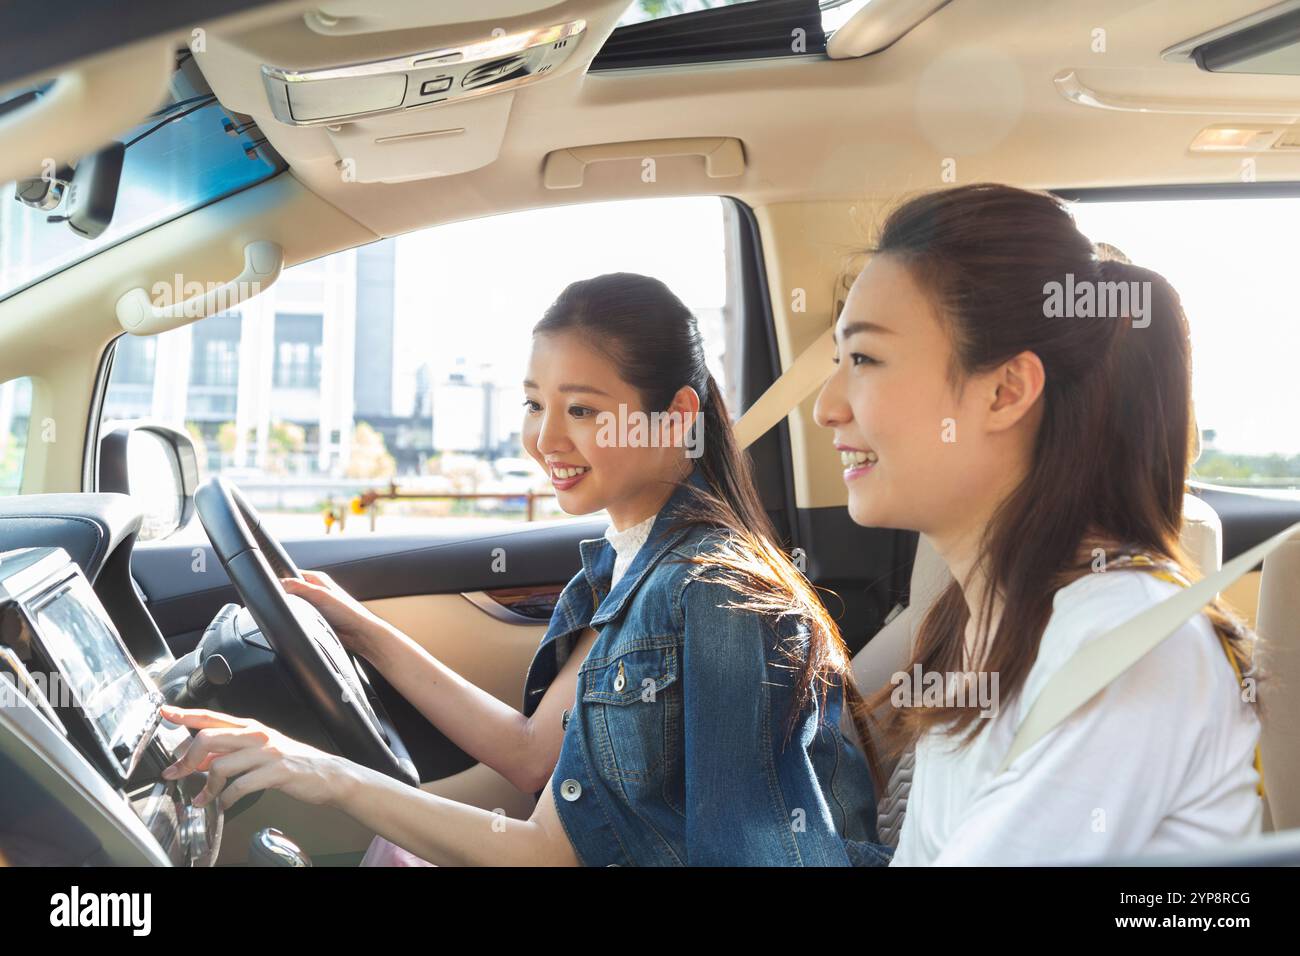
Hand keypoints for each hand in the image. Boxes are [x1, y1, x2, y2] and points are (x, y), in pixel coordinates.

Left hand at [159, 705, 351, 809]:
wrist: (327, 774)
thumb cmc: (292, 762)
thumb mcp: (258, 751)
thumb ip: (228, 752)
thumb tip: (197, 760)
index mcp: (250, 727)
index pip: (211, 716)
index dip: (185, 714)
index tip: (165, 713)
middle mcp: (256, 735)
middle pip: (208, 737)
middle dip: (186, 758)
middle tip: (175, 775)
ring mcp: (266, 752)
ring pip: (220, 764)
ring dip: (205, 787)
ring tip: (202, 799)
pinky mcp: (275, 771)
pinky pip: (239, 786)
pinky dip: (225, 799)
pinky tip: (223, 805)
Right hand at [280, 569, 388, 655]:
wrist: (359, 634)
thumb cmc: (348, 612)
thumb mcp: (321, 595)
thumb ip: (299, 587)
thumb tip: (279, 583)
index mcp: (316, 579)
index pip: (290, 575)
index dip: (279, 581)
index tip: (272, 590)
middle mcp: (315, 589)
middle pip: (289, 590)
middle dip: (284, 597)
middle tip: (283, 605)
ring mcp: (314, 604)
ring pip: (293, 605)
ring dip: (291, 609)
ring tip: (294, 614)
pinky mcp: (314, 618)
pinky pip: (298, 616)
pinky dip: (295, 619)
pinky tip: (298, 623)